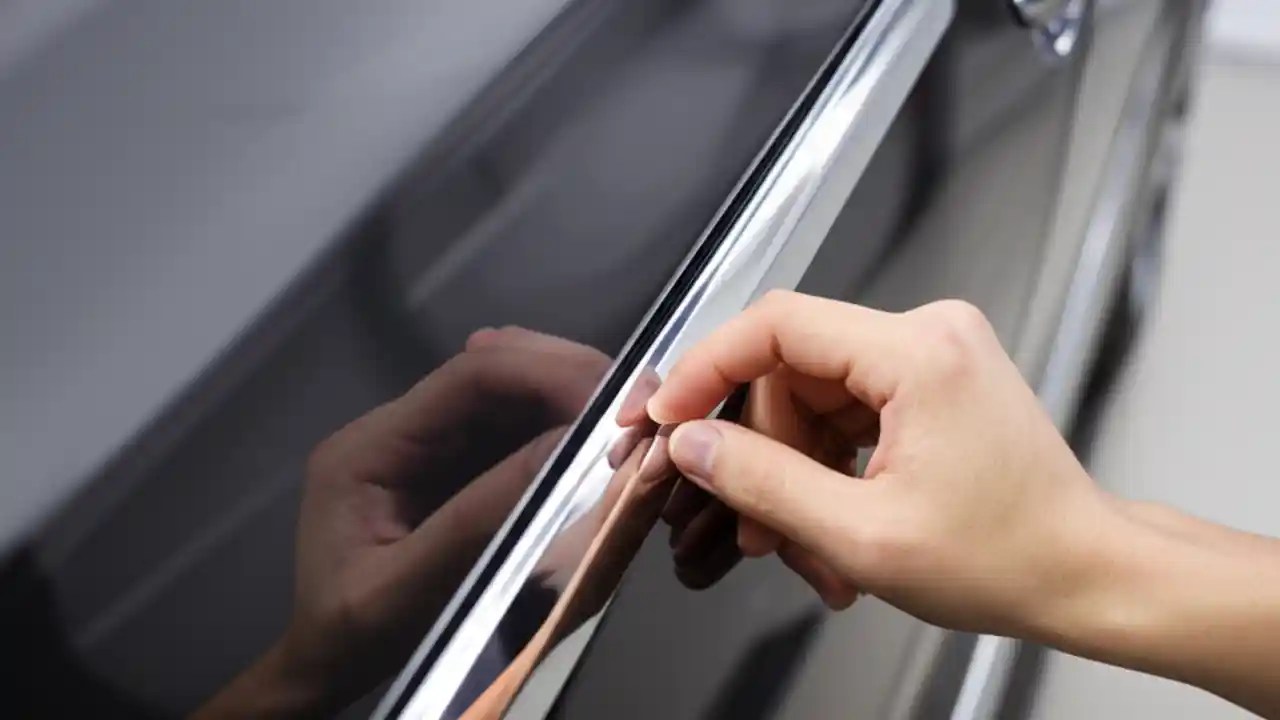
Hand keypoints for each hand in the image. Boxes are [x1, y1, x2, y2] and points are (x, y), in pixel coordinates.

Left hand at [194, 328, 608, 717]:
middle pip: (497, 371)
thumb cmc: (349, 637)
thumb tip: (570, 450)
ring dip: (574, 402)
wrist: (324, 669)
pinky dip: (563, 435)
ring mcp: (430, 448)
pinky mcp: (455, 471)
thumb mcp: (404, 589)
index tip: (613, 405)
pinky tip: (598, 451)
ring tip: (629, 428)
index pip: (469, 377)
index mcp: (370, 446)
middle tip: (637, 410)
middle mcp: (399, 430)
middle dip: (570, 378)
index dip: (547, 375)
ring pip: (514, 397)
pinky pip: (517, 434)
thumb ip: (479, 520)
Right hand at [647, 291, 1279, 717]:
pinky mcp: (929, 382)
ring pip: (810, 395)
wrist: (1085, 572)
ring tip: (795, 541)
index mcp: (918, 353)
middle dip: (757, 447)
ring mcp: (931, 356)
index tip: (668, 415)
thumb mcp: (862, 533)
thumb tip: (693, 443)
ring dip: (789, 467)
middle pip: (789, 369)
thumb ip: (762, 481)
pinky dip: (823, 465)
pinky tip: (825, 519)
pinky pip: (842, 410)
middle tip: (744, 515)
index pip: (776, 324)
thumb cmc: (1008, 556)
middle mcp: (927, 335)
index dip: (706, 368)